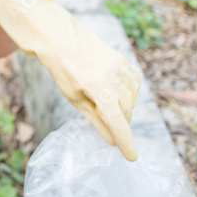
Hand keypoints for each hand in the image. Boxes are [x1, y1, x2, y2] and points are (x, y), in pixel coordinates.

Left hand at [0, 0, 140, 160]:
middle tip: (105, 120)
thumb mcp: (73, 98)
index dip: (125, 141)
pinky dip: (129, 93)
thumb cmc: (63, 70)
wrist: (62, 38)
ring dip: (123, 107)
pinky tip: (116, 92)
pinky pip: (134, 85)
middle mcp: (111, 76)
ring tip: (106, 104)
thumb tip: (112, 141)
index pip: (116, 121)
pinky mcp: (124, 61)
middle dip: (119, 121)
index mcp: (95, 87)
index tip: (131, 158)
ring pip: (132, 99)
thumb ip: (95, 119)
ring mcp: (120, 67)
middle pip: (125, 111)